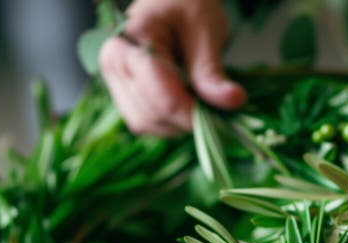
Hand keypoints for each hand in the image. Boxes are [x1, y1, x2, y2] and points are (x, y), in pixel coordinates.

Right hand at [99, 0, 246, 134]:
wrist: (173, 1)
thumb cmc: (188, 6)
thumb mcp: (206, 31)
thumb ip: (211, 70)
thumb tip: (233, 101)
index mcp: (132, 38)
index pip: (160, 94)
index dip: (192, 113)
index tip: (222, 118)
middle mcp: (114, 61)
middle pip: (151, 113)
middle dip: (186, 119)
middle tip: (217, 111)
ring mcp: (115, 79)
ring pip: (146, 123)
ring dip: (178, 124)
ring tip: (202, 105)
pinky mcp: (124, 94)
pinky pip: (146, 122)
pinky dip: (170, 123)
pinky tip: (188, 107)